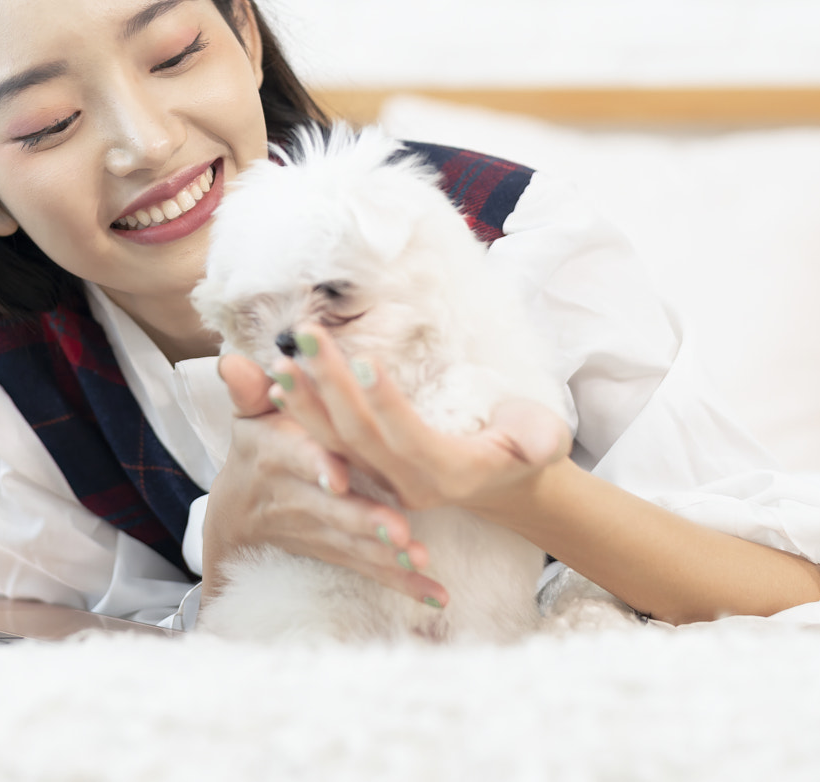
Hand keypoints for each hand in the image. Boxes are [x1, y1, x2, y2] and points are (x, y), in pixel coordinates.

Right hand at [201, 353, 449, 607]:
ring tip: (421, 558)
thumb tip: (230, 361)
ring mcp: (317, 532)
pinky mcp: (336, 553)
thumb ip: (248, 389)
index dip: (314, 466)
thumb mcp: (247, 416)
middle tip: (398, 528)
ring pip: (351, 546)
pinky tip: (437, 593)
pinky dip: (403, 583)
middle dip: (363, 521)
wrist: (239, 516)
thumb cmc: (256, 448)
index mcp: (276, 456)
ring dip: (386, 556)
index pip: (295, 458)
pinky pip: (369, 571)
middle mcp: (296, 498)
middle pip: (330, 511)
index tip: (336, 475)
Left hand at [265, 322, 572, 518]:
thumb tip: (535, 441)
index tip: (362, 361)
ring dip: (305, 400)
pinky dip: (303, 414)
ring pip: (336, 442)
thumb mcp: (544, 439)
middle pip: (360, 436)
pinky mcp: (370, 469)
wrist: (509, 483)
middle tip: (306, 336)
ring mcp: (384, 481)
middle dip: (330, 386)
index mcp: (449, 473)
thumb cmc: (528, 448)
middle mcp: (408, 484)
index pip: (408, 437)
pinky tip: (275, 386)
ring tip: (280, 359)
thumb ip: (536, 437)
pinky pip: (330, 442)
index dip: (385, 403)